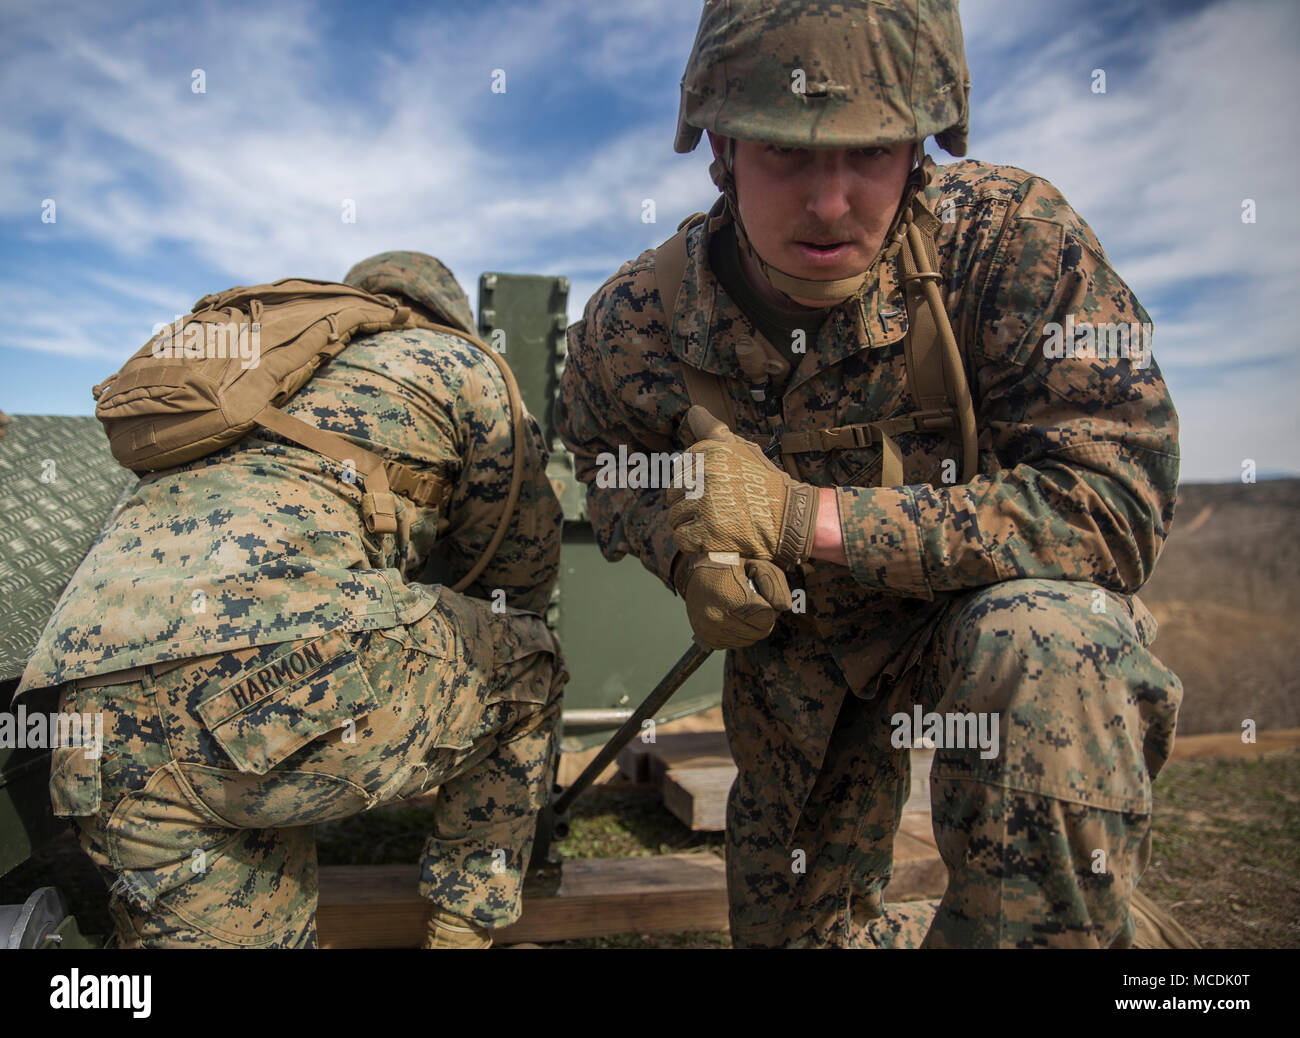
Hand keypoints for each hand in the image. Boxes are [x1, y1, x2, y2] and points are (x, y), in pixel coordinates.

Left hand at [666, 406, 819, 567]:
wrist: (790, 515)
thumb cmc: (764, 481)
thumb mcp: (741, 448)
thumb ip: (712, 430)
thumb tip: (693, 410)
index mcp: (710, 452)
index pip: (679, 468)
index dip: (693, 480)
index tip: (713, 487)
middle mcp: (707, 475)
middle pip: (673, 492)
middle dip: (688, 502)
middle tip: (713, 508)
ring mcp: (706, 504)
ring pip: (675, 515)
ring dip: (690, 522)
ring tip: (714, 522)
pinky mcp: (708, 533)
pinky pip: (682, 537)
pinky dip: (693, 541)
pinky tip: (710, 537)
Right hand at [673, 551, 792, 649]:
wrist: (694, 574)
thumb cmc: (729, 567)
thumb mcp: (755, 564)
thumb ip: (775, 583)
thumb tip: (783, 607)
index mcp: (727, 595)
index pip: (766, 616)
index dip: (770, 606)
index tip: (761, 595)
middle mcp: (715, 617)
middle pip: (761, 631)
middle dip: (764, 619)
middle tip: (754, 603)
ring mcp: (709, 630)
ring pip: (750, 640)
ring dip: (752, 627)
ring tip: (741, 609)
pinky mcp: (706, 639)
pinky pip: (737, 645)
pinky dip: (739, 634)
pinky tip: (732, 617)